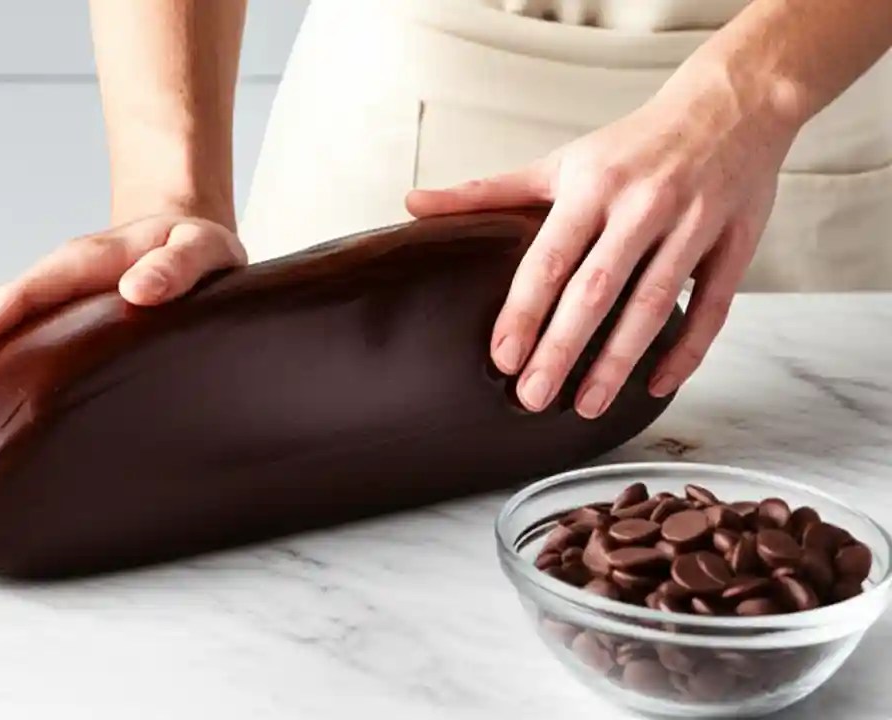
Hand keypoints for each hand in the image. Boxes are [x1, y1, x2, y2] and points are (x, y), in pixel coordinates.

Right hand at [0, 214, 245, 394]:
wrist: (193, 234)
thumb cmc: (198, 246)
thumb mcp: (206, 247)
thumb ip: (179, 264)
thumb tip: (138, 289)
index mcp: (84, 261)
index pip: (22, 295)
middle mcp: (60, 280)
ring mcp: (58, 300)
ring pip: (3, 330)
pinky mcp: (63, 320)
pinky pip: (20, 340)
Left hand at [406, 80, 796, 418]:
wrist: (731, 104)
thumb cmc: (630, 146)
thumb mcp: (558, 163)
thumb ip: (487, 193)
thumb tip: (411, 206)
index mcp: (592, 187)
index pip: (549, 259)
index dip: (524, 311)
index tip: (500, 359)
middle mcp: (642, 207)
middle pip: (597, 290)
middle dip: (563, 349)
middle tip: (532, 398)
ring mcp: (692, 225)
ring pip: (654, 305)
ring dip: (619, 361)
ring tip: (586, 407)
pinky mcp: (735, 244)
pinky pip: (713, 308)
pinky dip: (686, 351)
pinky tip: (656, 386)